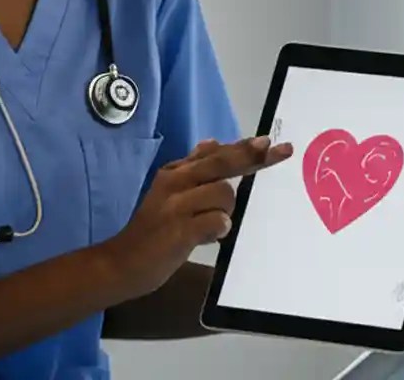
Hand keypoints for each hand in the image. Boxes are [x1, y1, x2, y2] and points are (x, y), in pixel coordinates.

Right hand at [103, 136, 293, 298]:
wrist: (122, 262)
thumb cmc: (154, 229)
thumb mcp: (169, 191)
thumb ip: (192, 168)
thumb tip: (213, 141)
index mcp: (175, 171)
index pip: (217, 154)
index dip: (245, 148)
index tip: (271, 143)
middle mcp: (175, 181)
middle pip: (223, 163)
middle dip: (252, 157)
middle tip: (280, 151)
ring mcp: (176, 205)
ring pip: (225, 194)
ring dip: (227, 211)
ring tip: (208, 226)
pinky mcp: (180, 230)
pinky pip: (218, 222)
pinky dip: (219, 229)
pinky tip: (208, 237)